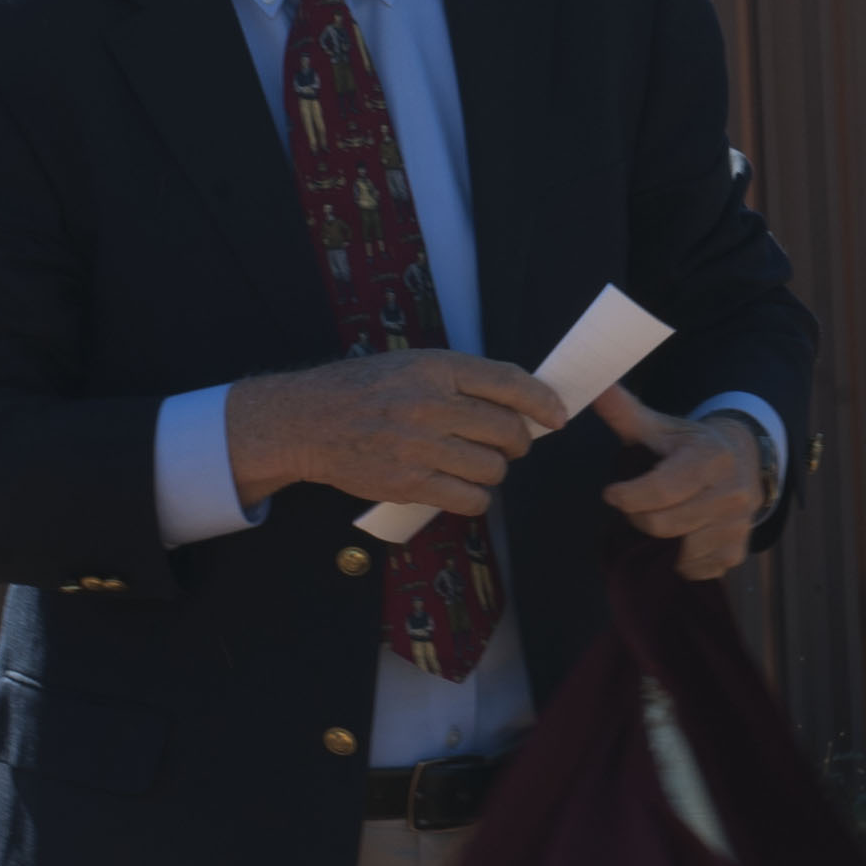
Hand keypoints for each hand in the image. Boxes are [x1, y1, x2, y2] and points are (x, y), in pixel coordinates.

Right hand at [228, 353, 566, 514]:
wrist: (306, 421)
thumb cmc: (366, 390)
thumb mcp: (414, 365)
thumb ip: (464, 380)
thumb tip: (524, 401)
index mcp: (436, 369)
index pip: (510, 382)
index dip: (544, 401)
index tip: (559, 416)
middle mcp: (430, 405)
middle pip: (507, 430)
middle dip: (518, 442)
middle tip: (508, 444)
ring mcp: (418, 446)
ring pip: (493, 468)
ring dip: (494, 470)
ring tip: (478, 464)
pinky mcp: (407, 483)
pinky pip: (469, 499)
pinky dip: (476, 498)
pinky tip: (464, 488)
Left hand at [597, 384, 767, 580]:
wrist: (745, 456)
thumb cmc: (692, 443)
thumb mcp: (660, 427)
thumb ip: (625, 412)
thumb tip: (596, 386)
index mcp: (712, 458)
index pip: (661, 490)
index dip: (627, 496)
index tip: (612, 492)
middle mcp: (733, 493)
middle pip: (663, 525)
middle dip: (638, 517)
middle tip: (635, 505)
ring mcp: (739, 525)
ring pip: (678, 550)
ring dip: (660, 541)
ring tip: (662, 518)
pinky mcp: (738, 550)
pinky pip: (696, 569)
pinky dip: (682, 559)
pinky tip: (683, 536)